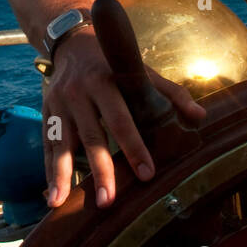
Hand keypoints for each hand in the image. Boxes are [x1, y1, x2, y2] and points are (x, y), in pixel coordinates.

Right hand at [42, 27, 205, 208]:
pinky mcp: (46, 111)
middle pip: (91, 136)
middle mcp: (79, 92)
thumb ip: (172, 93)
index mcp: (105, 81)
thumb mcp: (141, 70)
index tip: (147, 174)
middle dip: (100, 170)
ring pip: (61, 143)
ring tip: (60, 203)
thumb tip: (200, 117)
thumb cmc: (113, 63)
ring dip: (61, 175)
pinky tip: (52, 195)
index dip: (134, 147)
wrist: (73, 43)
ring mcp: (59, 103)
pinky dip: (49, 170)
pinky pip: (48, 144)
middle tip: (108, 201)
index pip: (121, 119)